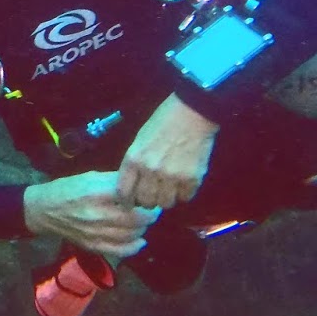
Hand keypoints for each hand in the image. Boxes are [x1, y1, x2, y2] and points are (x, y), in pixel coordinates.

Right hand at [24, 171, 161, 262]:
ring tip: (144, 221)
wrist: (44, 210)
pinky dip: (135, 246)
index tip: (150, 194)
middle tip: (154, 209)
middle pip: (136, 219)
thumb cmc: (68, 189)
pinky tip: (140, 240)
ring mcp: (95, 234)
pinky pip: (120, 250)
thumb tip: (139, 183)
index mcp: (96, 193)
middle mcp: (97, 215)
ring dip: (143, 228)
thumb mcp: (90, 176)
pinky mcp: (93, 246)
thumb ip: (114, 181)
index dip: (145, 197)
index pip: (131, 197)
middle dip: (150, 215)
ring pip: (131, 235)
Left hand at [117, 93, 218, 208]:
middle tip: (154, 194)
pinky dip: (184, 193)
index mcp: (134, 159)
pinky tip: (184, 182)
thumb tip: (132, 187)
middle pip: (145, 202)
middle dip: (148, 201)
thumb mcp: (139, 140)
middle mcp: (150, 170)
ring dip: (167, 198)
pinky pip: (185, 198)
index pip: (123, 192)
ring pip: (165, 204)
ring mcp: (171, 176)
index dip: (126, 200)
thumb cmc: (163, 122)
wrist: (193, 112)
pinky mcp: (191, 179)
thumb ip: (134, 164)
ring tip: (170, 188)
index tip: (130, 203)